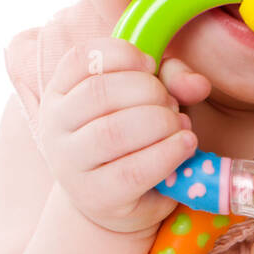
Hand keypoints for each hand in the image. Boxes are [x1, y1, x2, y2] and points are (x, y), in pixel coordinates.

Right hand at [34, 38, 208, 236]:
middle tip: (171, 103)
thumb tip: (198, 84)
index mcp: (61, 92)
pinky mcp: (94, 196)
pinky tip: (186, 145)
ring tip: (179, 125)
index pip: (82, 59)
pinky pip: (132, 171)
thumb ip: (172, 79)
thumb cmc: (133, 136)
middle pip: (100, 92)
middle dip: (149, 91)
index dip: (123, 54)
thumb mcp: (149, 98)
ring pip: (113, 132)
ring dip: (160, 122)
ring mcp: (69, 163)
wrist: (117, 199)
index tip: (151, 65)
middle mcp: (55, 125)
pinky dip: (167, 153)